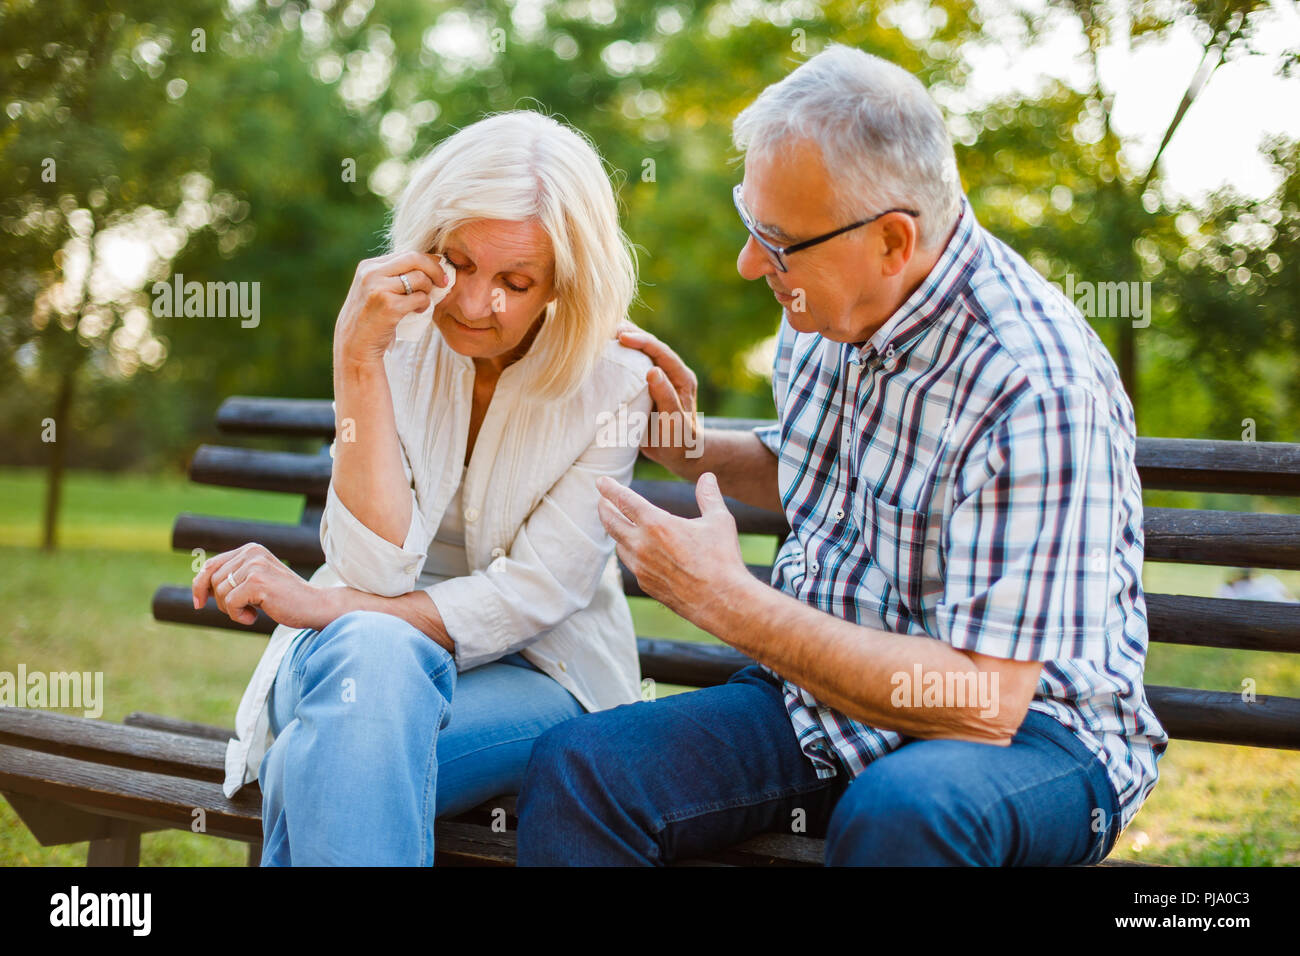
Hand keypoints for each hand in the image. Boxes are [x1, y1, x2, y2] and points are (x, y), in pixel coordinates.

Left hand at [191, 543, 334, 629]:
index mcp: (251, 550)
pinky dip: (239, 616)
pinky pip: (230, 603)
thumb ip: (233, 578)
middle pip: (213, 581)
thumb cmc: (285, 598)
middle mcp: (252, 552)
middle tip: (244, 610)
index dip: (199, 585)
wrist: (314, 605)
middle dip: (221, 602)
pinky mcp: (257, 582)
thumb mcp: (256, 582)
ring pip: (220, 592)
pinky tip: (255, 617)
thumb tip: (199, 586)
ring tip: (253, 612)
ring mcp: (255, 566)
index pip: (211, 565)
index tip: (198, 604)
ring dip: (232, 610)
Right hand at [333, 251, 451, 367]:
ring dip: (428, 291)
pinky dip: (424, 304)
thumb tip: (431, 263)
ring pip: (420, 278)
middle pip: (414, 258)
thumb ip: (394, 276)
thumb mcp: (375, 289)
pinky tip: (417, 311)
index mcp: (368, 266)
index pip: (406, 254)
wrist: (355, 345)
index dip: (428, 261)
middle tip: (444, 282)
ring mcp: (379, 289)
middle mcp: (371, 273)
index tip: (439, 272)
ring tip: (422, 302)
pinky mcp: (389, 306)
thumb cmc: (371, 318)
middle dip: (435, 269)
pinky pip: (420, 298)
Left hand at [595, 472, 752, 634]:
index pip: (625, 500)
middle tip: (602, 500)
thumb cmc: (722, 559)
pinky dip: (628, 552)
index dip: (610, 489)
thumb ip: (709, 496)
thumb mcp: (719, 521)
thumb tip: (707, 477)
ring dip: (615, 531)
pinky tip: (634, 550)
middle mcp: (642, 545)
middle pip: (611, 522)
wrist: (720, 601)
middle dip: (604, 508)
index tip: (602, 482)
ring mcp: (641, 567)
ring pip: (619, 544)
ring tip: (617, 523)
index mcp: (657, 524)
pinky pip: (630, 563)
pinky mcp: (645, 584)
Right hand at [614, 324, 700, 470]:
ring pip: (641, 352)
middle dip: (630, 334)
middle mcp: (671, 373)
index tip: (622, 336)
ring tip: (602, 331)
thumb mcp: (674, 423)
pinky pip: (633, 365)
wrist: (678, 454)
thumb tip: (653, 370)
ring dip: (623, 341)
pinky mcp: (646, 385)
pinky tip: (603, 350)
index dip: (642, 341)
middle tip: (606, 326)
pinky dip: (620, 355)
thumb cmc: (679, 442)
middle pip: (651, 346)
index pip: (661, 352)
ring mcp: (658, 378)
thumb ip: (666, 397)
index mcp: (682, 378)